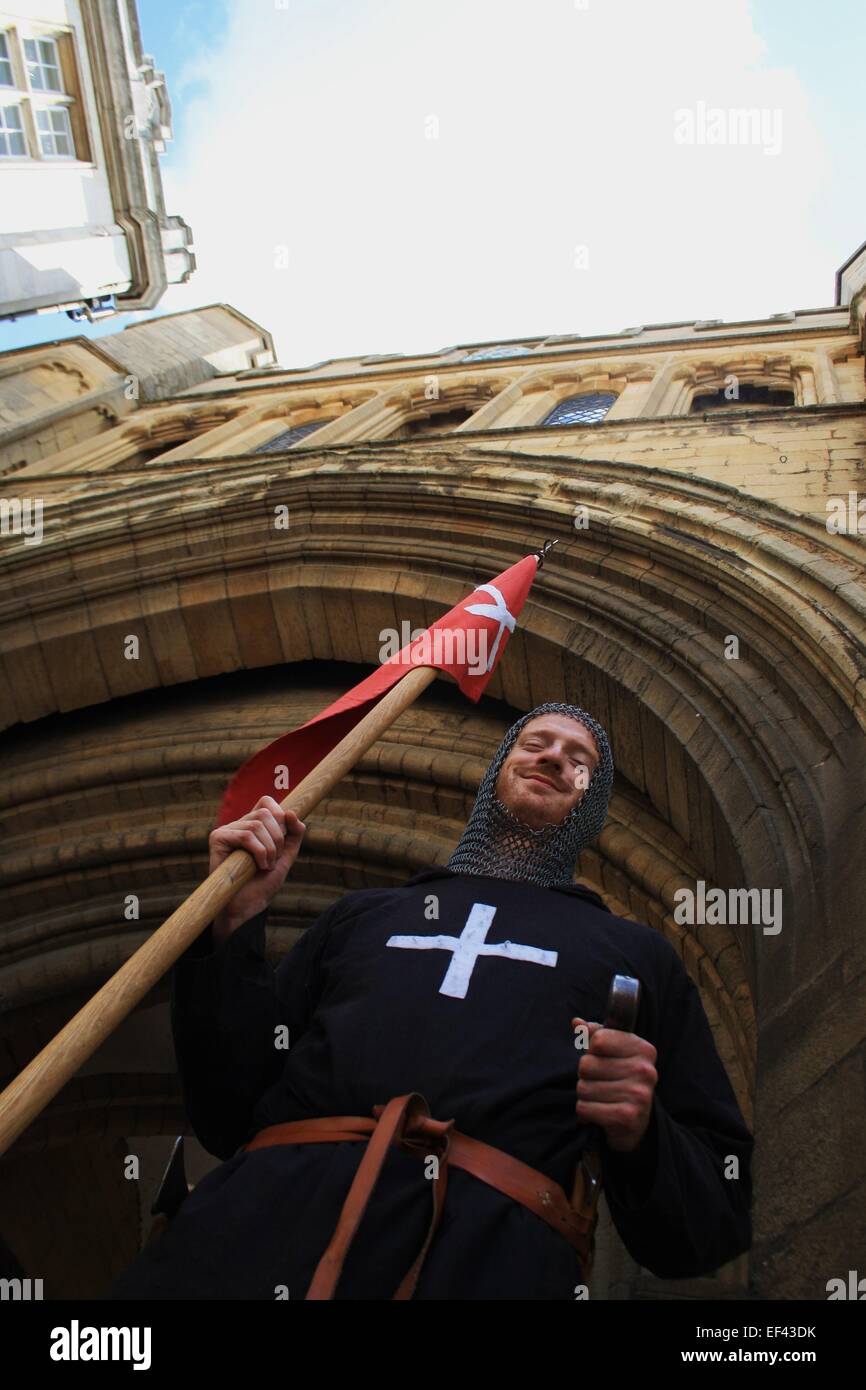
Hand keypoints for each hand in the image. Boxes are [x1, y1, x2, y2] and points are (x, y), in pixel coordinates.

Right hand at [210, 796, 305, 942]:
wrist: (246, 906)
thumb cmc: (263, 884)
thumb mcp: (285, 857)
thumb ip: (294, 835)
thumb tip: (292, 812)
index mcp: (253, 825)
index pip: (267, 802)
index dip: (280, 815)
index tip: (285, 838)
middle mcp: (239, 824)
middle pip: (266, 812)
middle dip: (278, 837)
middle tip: (275, 859)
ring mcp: (227, 830)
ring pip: (257, 824)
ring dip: (270, 848)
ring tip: (266, 866)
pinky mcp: (218, 839)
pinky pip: (246, 835)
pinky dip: (259, 851)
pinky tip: (259, 866)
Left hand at [572, 1016, 657, 1153]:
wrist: (636, 1124)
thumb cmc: (620, 1080)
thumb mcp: (613, 1054)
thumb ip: (595, 1035)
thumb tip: (576, 1022)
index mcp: (643, 1049)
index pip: (598, 1039)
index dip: (592, 1051)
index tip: (603, 1060)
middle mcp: (645, 1070)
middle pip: (586, 1064)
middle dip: (586, 1076)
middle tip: (601, 1084)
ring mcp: (638, 1094)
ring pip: (583, 1087)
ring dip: (585, 1095)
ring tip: (601, 1099)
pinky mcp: (627, 1116)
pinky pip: (584, 1108)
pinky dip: (585, 1112)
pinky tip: (600, 1112)